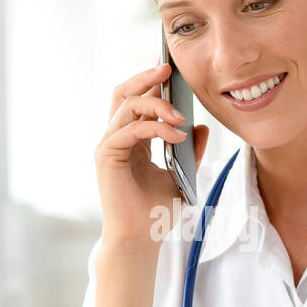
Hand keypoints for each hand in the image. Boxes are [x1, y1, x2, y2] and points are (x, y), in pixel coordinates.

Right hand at [95, 63, 209, 251]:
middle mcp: (117, 137)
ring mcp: (109, 144)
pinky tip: (176, 135)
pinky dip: (155, 128)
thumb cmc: (157, 211)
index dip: (153, 82)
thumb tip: (201, 125)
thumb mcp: (181, 174)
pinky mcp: (106, 155)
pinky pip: (130, 129)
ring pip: (128, 106)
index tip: (174, 70)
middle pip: (124, 92)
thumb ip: (189, 149)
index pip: (138, 99)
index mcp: (132, 139)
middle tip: (169, 69)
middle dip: (146, 77)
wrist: (142, 238)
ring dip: (158, 106)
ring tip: (181, 116)